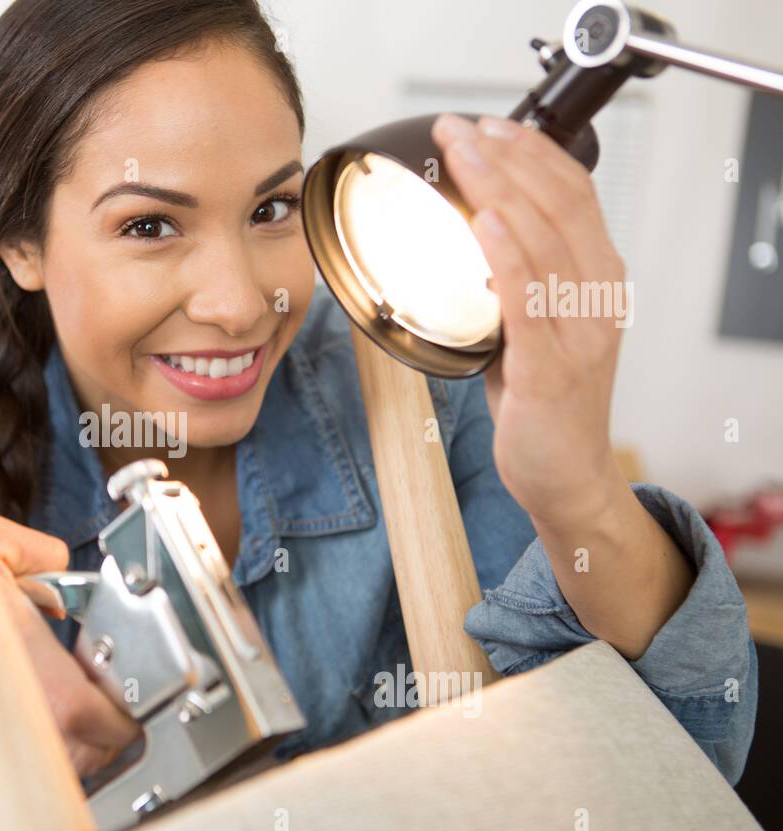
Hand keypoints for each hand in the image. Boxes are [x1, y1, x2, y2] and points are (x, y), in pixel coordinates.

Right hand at [0, 512, 141, 775]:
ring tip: (72, 712)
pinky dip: (28, 747)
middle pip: (69, 753)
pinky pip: (4, 759)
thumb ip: (37, 552)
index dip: (116, 719)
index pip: (80, 710)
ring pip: (37, 762)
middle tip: (110, 710)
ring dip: (67, 748)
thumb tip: (67, 584)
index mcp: (0, 644)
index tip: (128, 706)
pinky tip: (25, 711)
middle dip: (100, 739)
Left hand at [431, 113, 630, 530]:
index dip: (532, 153)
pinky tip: (488, 222)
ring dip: (498, 189)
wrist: (565, 477)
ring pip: (543, 241)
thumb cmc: (545, 406)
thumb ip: (516, 286)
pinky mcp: (552, 368)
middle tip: (458, 128)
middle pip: (558, 204)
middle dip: (505, 157)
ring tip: (462, 154)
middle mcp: (597, 297)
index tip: (487, 126)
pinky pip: (531, 300)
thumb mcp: (532, 330)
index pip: (574, 195)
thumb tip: (471, 243)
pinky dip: (510, 255)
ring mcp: (579, 332)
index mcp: (597, 281)